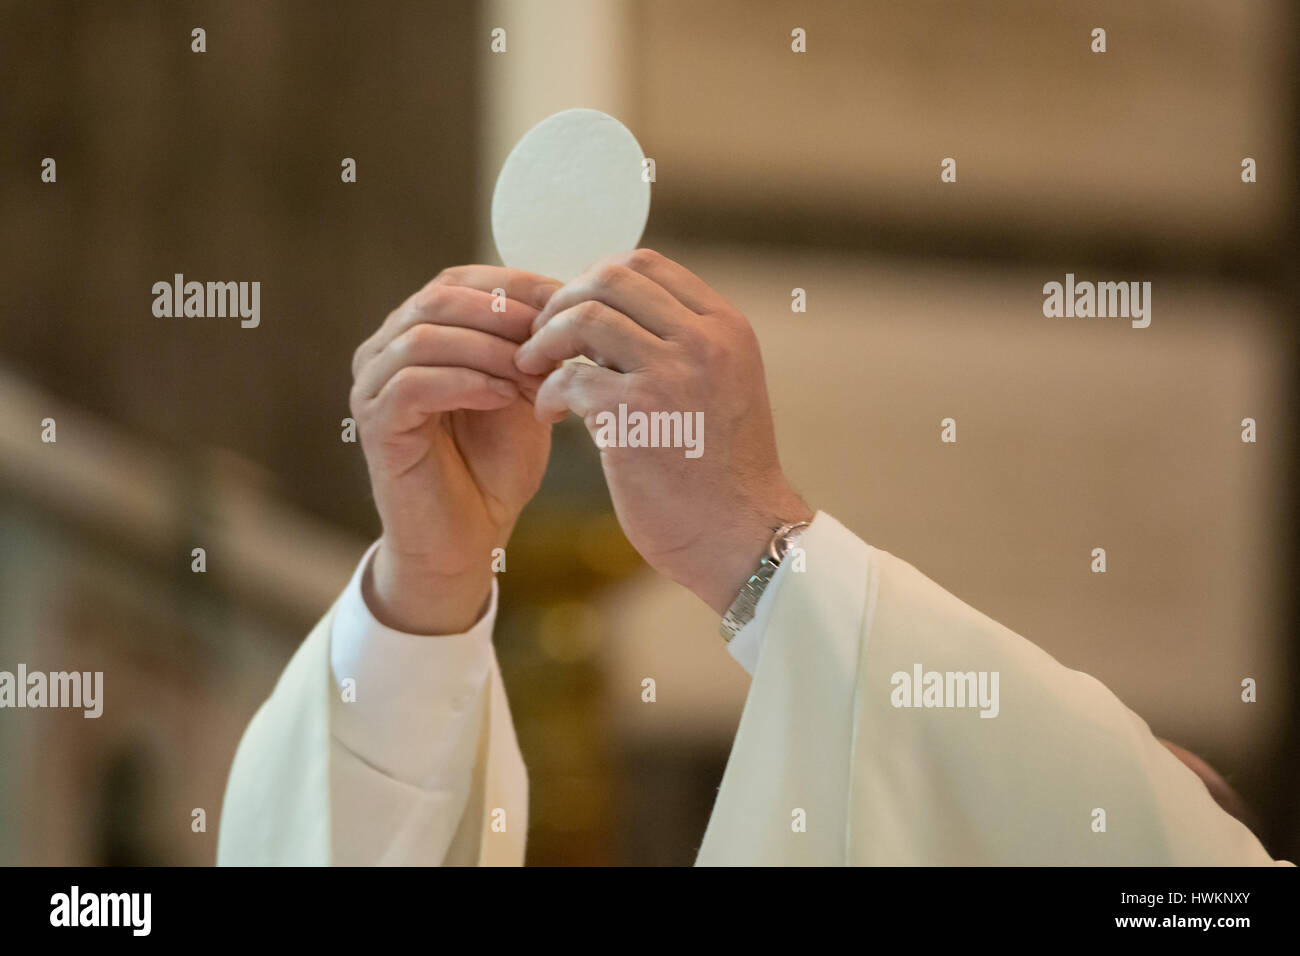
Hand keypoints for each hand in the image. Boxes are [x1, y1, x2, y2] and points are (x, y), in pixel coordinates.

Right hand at [350, 265, 557, 632]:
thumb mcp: (522, 393)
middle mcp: (384, 350)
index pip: (460, 281)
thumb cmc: (495, 466)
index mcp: (417, 332)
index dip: (514, 284)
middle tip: (552, 335)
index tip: (568, 299)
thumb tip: (565, 297)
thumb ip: (529, 346)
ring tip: (534, 373)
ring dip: (488, 349)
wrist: (470, 539)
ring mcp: (372, 386)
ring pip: (424, 337)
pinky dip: (464, 382)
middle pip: (439, 299)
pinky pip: (412, 384)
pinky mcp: (374, 424)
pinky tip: (503, 397)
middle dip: (503, 314)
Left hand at [515, 249, 811, 615]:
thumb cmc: (722, 469)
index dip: (594, 281)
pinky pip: (570, 379)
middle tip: (542, 338)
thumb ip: (681, 343)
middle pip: (610, 278)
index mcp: (726, 326)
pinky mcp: (638, 416)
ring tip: (534, 371)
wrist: (741, 536)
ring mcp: (672, 375)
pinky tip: (550, 415)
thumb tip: (606, 311)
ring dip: (545, 342)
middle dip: (563, 302)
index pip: (646, 264)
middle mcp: (704, 340)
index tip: (574, 315)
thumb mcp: (722, 384)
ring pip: (584, 318)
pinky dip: (548, 393)